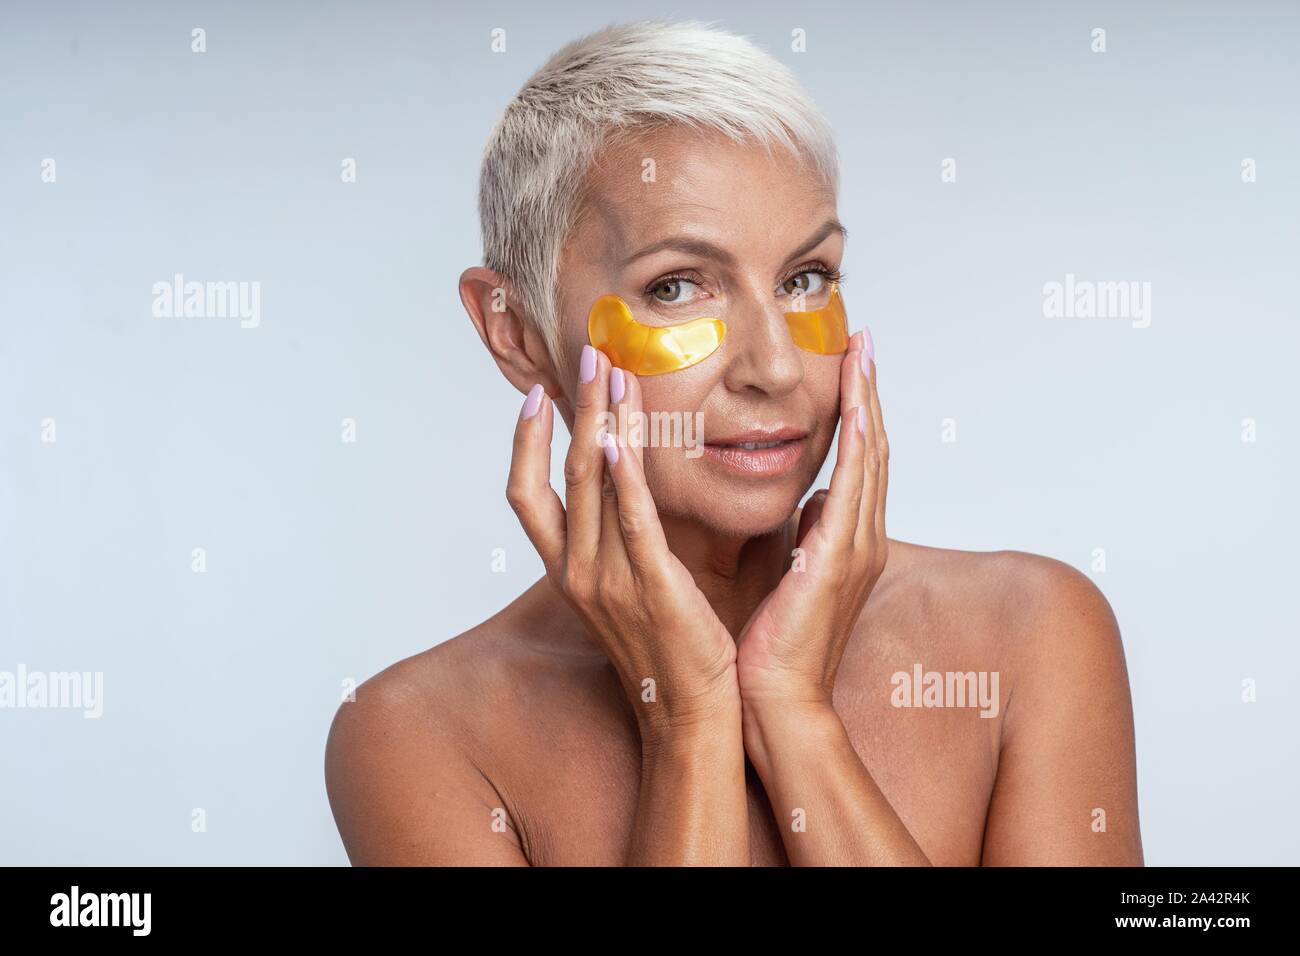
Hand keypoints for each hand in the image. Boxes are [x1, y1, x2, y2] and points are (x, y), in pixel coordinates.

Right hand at [507, 345, 739, 741]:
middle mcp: (577, 570)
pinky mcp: (651, 586)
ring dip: (603, 420)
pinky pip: (632, 520)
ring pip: (595, 483)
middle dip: (575, 408)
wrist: (687, 715)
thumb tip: (633, 491)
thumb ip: (623, 540)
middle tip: (590, 353)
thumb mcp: (627, 590)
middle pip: (563, 471)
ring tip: (613, 370)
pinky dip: (625, 474)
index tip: (536, 394)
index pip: (525, 495)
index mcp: (569, 571)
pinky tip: (625, 434)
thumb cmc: (667, 652)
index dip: (522, 442)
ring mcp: (609, 579)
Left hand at [735, 332, 888, 708]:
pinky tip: (855, 407)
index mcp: (847, 540)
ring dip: (865, 401)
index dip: (857, 409)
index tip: (851, 364)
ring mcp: (856, 548)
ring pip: (869, 457)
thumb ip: (808, 535)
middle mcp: (861, 537)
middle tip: (863, 338)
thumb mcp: (794, 575)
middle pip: (872, 447)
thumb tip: (811, 500)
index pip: (858, 460)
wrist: (778, 699)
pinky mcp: (839, 560)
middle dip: (868, 390)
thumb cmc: (778, 644)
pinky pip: (852, 489)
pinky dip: (856, 444)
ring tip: (860, 352)